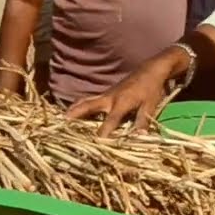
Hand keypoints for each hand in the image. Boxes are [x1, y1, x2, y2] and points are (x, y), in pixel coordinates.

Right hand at [65, 53, 180, 136]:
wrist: (150, 70)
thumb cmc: (151, 89)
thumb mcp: (151, 106)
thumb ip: (143, 122)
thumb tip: (139, 137)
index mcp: (121, 103)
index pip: (110, 121)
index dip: (103, 133)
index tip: (96, 144)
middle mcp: (109, 98)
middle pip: (88, 106)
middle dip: (75, 114)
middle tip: (62, 123)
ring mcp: (106, 94)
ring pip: (85, 101)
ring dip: (73, 108)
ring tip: (62, 118)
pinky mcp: (106, 93)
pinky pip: (89, 99)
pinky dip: (79, 105)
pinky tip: (73, 110)